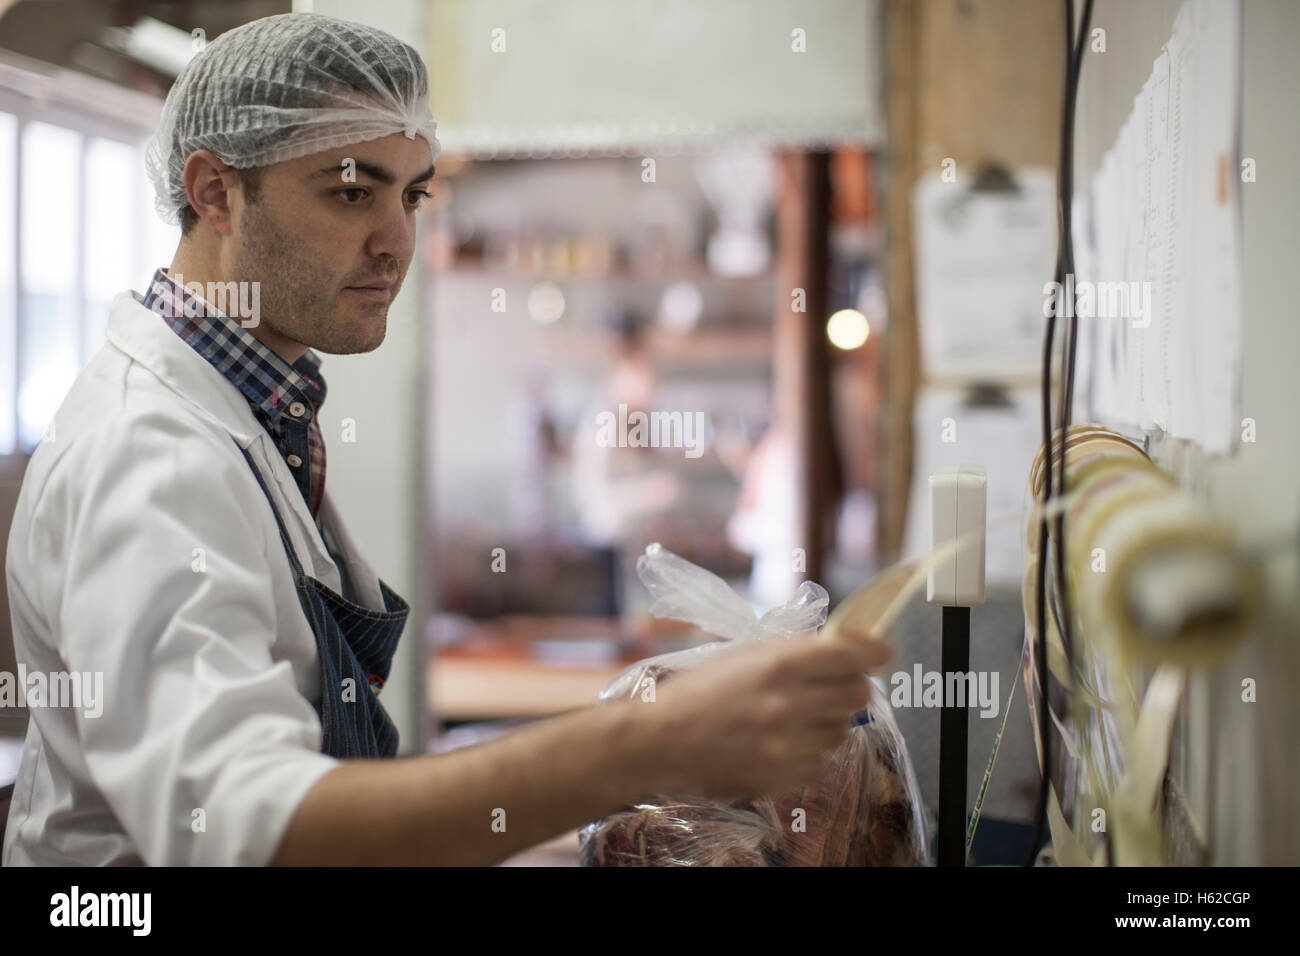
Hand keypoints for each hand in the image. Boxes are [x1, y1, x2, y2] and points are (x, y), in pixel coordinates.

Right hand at [634, 631, 895, 800]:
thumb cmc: (700, 690)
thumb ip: (796, 652)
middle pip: (858, 694)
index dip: (875, 651)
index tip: (881, 650)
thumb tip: (846, 649)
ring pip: (841, 730)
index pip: (853, 655)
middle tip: (830, 684)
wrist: (661, 739)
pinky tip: (779, 741)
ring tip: (793, 716)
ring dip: (827, 720)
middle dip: (850, 686)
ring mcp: (788, 744)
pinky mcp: (783, 775)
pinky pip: (820, 760)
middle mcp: (790, 703)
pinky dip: (808, 750)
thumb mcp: (747, 654)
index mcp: (780, 663)